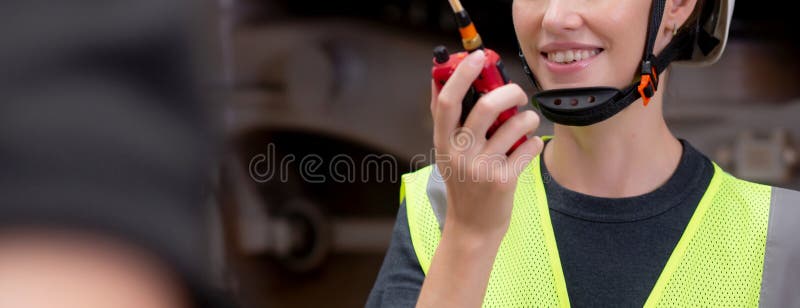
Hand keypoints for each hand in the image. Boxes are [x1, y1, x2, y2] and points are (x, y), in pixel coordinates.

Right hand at [431, 49, 543, 239]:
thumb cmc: (464, 183)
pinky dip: (534, 142)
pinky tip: (529, 146)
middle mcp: (460, 153)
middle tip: (519, 92)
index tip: (477, 56)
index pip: (447, 100)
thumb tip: (441, 74)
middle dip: (509, 91)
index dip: (462, 74)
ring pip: (514, 125)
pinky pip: (528, 148)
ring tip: (527, 121)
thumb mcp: (447, 151)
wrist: (472, 227)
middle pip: (486, 107)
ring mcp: (481, 168)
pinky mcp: (503, 181)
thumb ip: (447, 117)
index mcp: (443, 141)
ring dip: (527, 117)